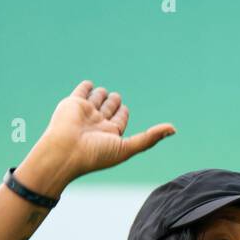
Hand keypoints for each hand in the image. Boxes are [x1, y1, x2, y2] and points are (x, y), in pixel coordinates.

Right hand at [34, 80, 175, 186]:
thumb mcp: (127, 148)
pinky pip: (81, 91)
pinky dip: (86, 87)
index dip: (123, 113)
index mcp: (110, 134)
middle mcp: (98, 123)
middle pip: (108, 108)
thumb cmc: (95, 154)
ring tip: (104, 94)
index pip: (119, 119)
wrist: (65, 151)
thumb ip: (150, 138)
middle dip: (113, 102)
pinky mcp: (73, 103)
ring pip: (96, 98)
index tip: (124, 110)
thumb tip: (174, 129)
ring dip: (101, 94)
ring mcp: (85, 113)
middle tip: (115, 99)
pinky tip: (90, 85)